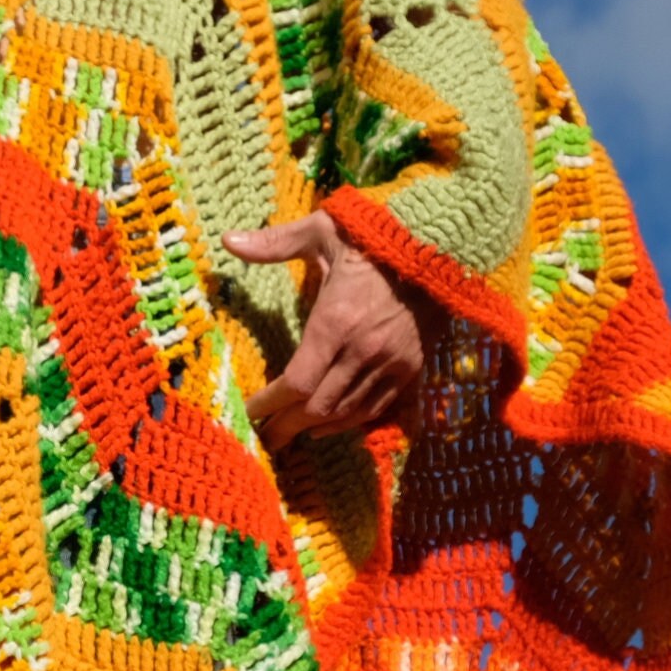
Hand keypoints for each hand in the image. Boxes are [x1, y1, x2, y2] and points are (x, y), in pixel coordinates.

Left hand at [220, 214, 432, 449]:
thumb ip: (275, 242)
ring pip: (347, 413)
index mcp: (336, 320)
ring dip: (316, 427)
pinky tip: (328, 425)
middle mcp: (364, 350)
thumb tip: (228, 241)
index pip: (297, 381)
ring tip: (289, 434)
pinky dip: (348, 421)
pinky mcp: (411, 369)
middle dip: (287, 425)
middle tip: (264, 438)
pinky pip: (376, 408)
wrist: (441, 248)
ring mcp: (391, 364)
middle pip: (318, 407)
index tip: (250, 412)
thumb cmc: (374, 239)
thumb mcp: (322, 232)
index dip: (270, 403)